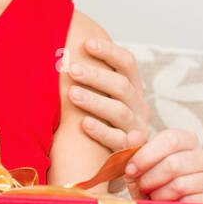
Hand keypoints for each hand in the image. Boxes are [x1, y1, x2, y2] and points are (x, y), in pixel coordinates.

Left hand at [69, 38, 151, 154]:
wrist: (115, 161)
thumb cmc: (98, 120)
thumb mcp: (100, 96)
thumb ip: (89, 77)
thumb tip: (63, 47)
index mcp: (132, 88)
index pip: (127, 64)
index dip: (109, 52)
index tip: (86, 43)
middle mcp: (138, 106)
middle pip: (122, 86)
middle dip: (96, 76)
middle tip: (71, 69)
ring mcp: (136, 129)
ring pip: (120, 112)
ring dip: (95, 101)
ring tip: (72, 94)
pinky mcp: (129, 151)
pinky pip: (117, 140)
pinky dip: (100, 131)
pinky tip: (83, 123)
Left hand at [124, 128, 202, 202]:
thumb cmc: (156, 188)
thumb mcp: (141, 169)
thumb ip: (136, 151)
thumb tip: (133, 136)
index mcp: (188, 143)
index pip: (171, 139)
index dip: (146, 155)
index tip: (130, 169)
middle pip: (173, 163)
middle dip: (149, 178)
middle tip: (141, 187)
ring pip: (179, 185)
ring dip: (158, 194)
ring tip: (154, 197)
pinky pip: (188, 202)